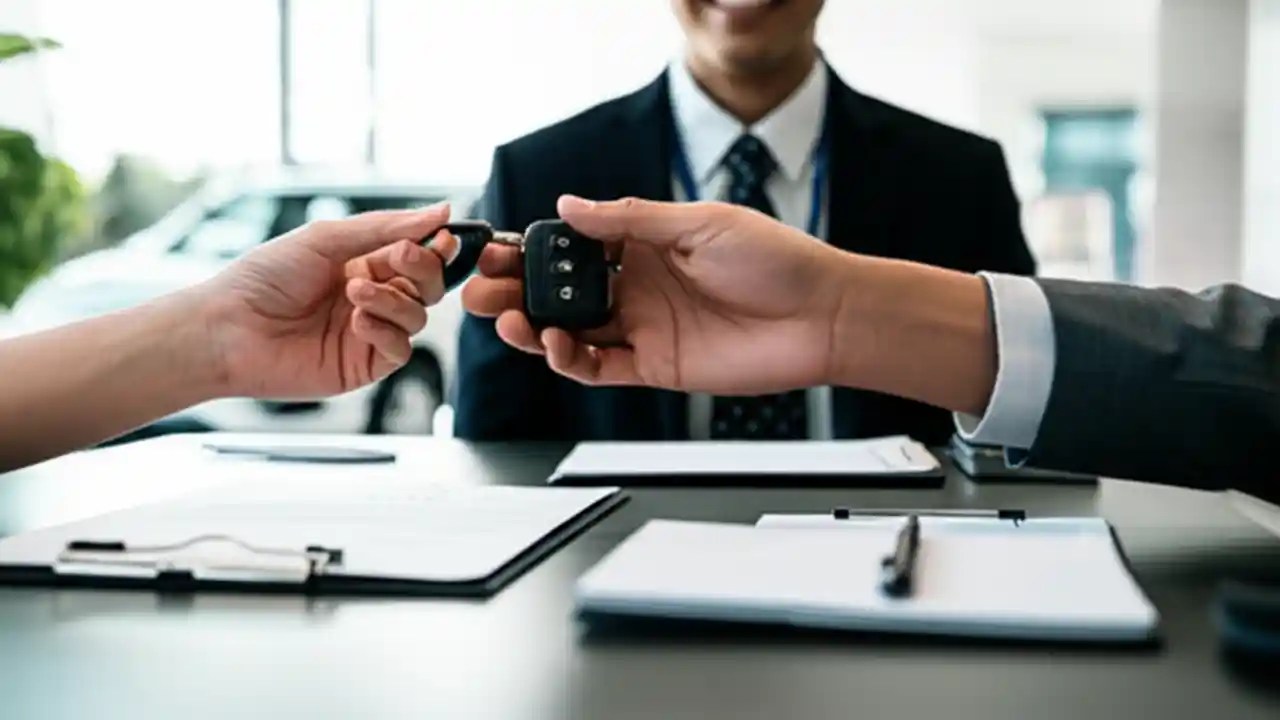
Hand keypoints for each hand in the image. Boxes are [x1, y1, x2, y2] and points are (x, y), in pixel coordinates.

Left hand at [200, 205, 457, 397]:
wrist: (228, 328)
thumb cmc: (264, 278)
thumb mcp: (327, 238)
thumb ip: (387, 227)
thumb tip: (441, 212)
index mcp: (362, 264)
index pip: (416, 254)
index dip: (433, 247)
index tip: (442, 236)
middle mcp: (370, 298)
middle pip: (427, 286)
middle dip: (423, 270)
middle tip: (400, 259)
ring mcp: (369, 333)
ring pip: (417, 316)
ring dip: (393, 300)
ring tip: (355, 294)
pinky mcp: (363, 365)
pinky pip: (401, 349)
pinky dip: (386, 332)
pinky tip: (356, 322)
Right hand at [462, 196, 854, 393]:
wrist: (822, 316)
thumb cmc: (776, 260)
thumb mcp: (698, 223)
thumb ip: (630, 220)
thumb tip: (570, 204)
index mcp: (645, 244)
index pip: (573, 246)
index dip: (533, 249)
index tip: (498, 249)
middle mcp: (638, 286)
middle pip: (560, 292)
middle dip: (516, 291)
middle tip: (479, 292)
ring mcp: (644, 327)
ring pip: (570, 331)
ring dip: (530, 327)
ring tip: (502, 319)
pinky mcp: (656, 366)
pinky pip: (599, 367)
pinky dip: (570, 359)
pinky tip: (553, 344)